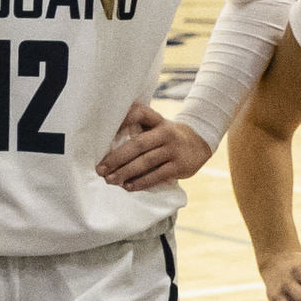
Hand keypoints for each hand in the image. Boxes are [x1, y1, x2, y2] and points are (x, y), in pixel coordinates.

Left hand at [95, 100, 212, 191]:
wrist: (200, 142)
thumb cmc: (168, 135)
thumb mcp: (157, 124)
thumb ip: (138, 125)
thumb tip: (109, 133)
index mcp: (158, 120)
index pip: (139, 114)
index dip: (122, 120)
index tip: (104, 131)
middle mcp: (166, 133)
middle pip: (138, 145)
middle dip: (116, 158)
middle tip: (100, 169)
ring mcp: (174, 150)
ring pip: (146, 162)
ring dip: (125, 172)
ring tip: (110, 180)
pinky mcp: (180, 166)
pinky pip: (157, 176)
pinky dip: (141, 182)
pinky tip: (128, 187)